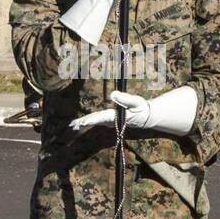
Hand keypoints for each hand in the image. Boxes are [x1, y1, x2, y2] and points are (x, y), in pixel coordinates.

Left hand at [69, 87, 196, 135]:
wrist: (147, 117)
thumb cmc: (142, 109)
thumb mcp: (136, 102)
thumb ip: (125, 98)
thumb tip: (113, 94)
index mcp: (116, 117)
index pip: (101, 118)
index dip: (91, 119)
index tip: (82, 122)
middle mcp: (112, 121)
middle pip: (95, 121)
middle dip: (84, 122)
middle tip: (72, 125)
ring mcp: (111, 122)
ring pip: (95, 121)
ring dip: (85, 122)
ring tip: (74, 124)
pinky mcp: (111, 120)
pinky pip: (98, 120)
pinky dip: (90, 121)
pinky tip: (83, 122)